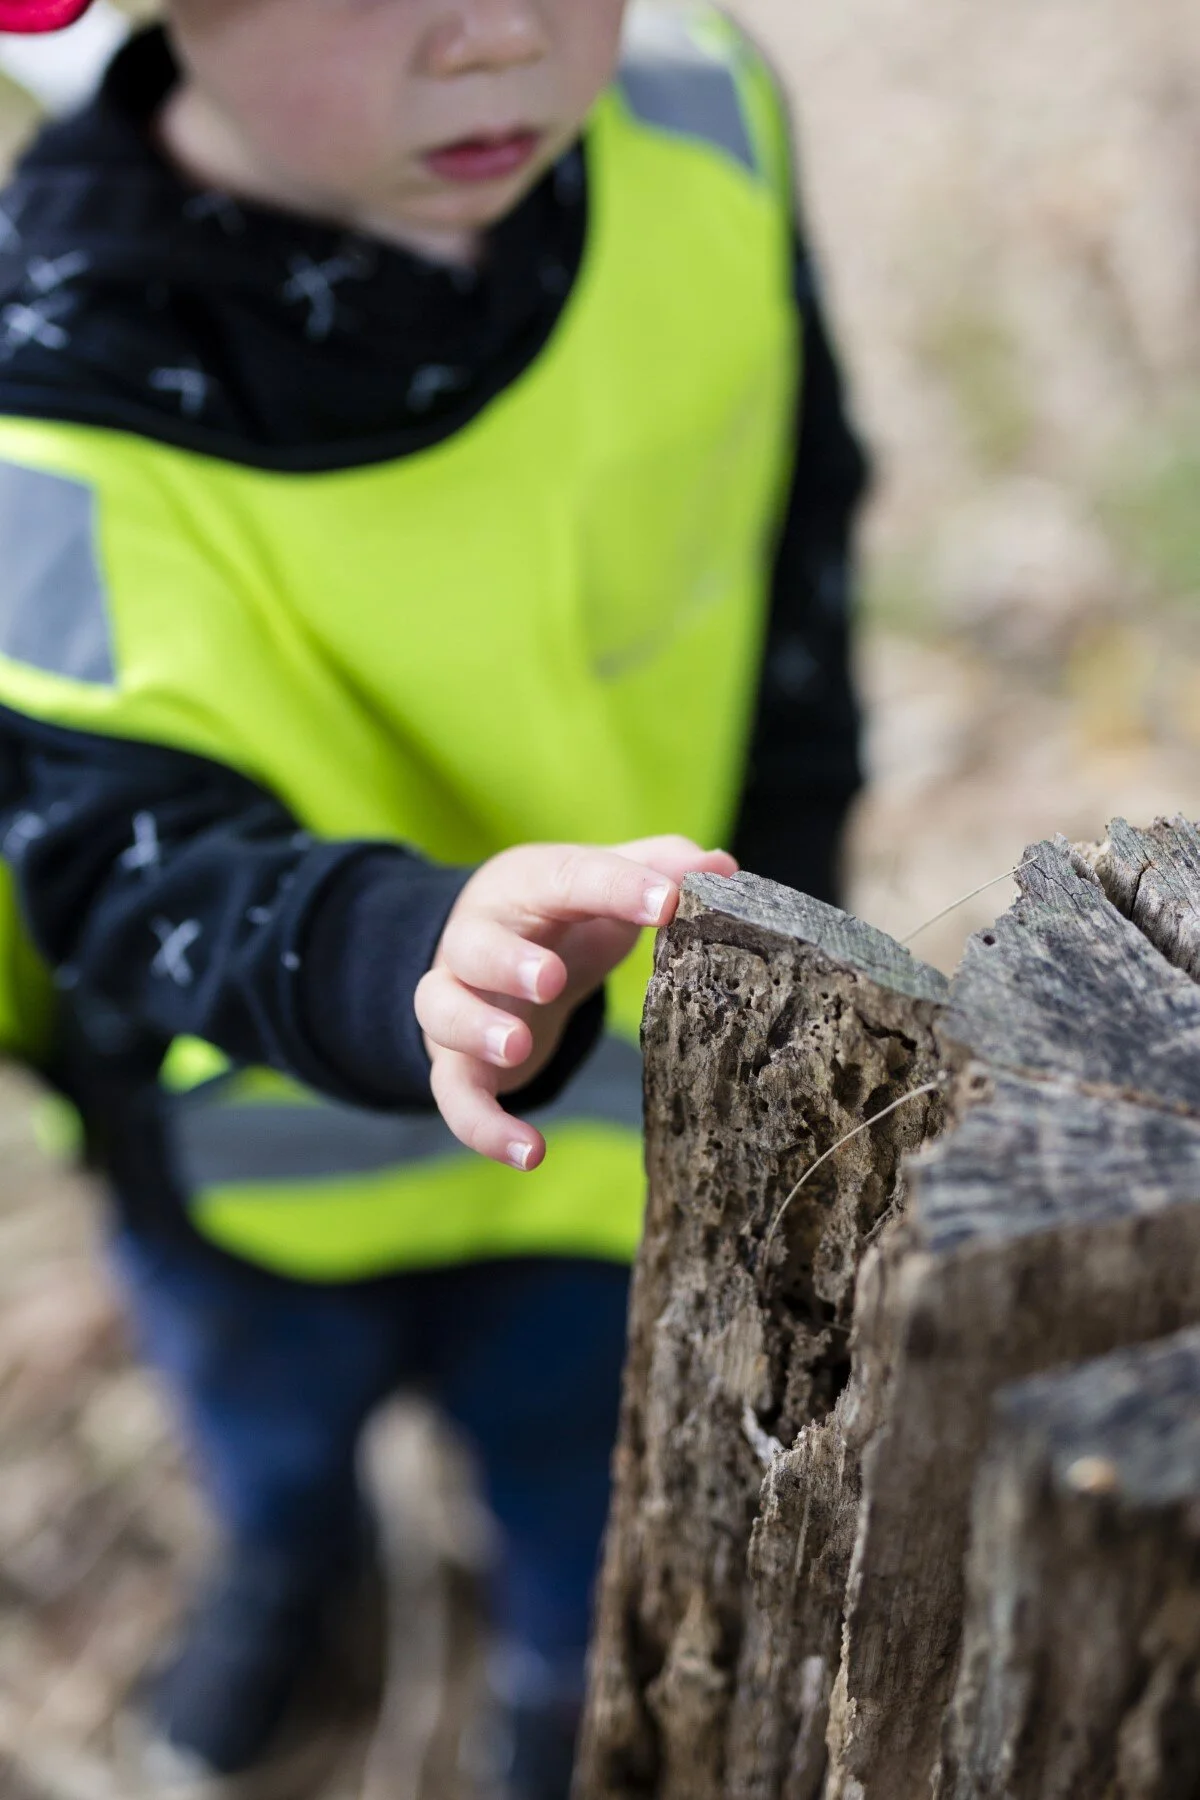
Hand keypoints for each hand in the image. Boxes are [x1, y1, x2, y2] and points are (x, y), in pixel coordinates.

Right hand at [416, 836, 736, 1169]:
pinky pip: (453, 1094)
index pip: (565, 878)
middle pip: (474, 944)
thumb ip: (660, 867)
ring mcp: (457, 1000)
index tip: (666, 903)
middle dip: (508, 962)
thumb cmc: (560, 918)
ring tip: (518, 1047)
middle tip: (551, 981)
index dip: (615, 888)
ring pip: (440, 1010)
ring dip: (476, 1028)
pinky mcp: (454, 1062)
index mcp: (525, 886)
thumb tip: (722, 866)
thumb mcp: (604, 885)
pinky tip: (530, 1153)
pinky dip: (483, 1127)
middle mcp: (475, 939)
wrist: (491, 959)